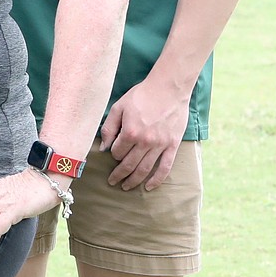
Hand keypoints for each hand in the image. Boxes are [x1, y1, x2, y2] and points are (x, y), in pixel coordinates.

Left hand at [97, 76, 190, 190]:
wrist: (168, 89)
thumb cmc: (141, 96)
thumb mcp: (118, 108)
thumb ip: (109, 128)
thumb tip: (103, 148)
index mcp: (130, 132)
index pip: (117, 153)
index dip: (113, 155)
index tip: (113, 154)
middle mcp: (145, 142)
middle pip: (129, 165)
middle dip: (119, 175)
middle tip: (112, 182)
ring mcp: (160, 145)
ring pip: (145, 169)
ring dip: (134, 181)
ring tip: (126, 187)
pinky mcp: (173, 145)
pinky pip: (165, 167)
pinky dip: (157, 180)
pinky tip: (149, 187)